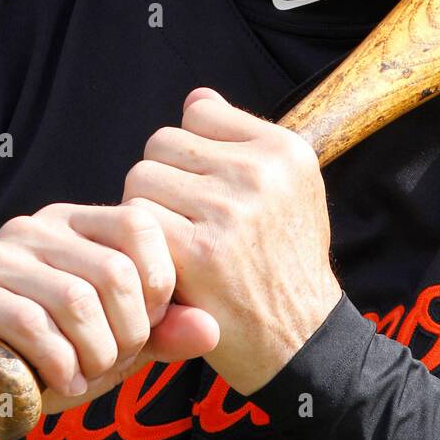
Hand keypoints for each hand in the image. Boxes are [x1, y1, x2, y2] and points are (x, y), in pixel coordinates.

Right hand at [0, 199, 219, 437]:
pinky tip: (63, 384)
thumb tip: (212, 330)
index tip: (149, 328)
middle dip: (129, 333)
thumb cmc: (51, 356)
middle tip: (117, 363)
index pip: (140, 224)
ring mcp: (0, 254)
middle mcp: (39, 226)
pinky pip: (31, 324)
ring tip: (89, 376)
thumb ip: (163, 333)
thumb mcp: (116, 344)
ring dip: (94, 354)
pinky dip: (59, 364)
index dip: (159, 283)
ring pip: (76, 299)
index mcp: (80, 221)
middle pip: (114, 271)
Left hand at [122, 88, 342, 395]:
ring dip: (145, 213)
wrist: (302, 341)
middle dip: (162, 180)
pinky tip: (166, 267)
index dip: (190, 151)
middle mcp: (261, 172)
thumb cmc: (285, 262)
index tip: (204, 186)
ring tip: (176, 243)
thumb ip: (243, 142)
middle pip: (162, 143)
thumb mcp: (292, 190)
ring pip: (140, 179)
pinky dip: (141, 247)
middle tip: (183, 221)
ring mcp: (230, 211)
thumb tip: (196, 98)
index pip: (199, 112)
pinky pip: (137, 222)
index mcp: (285, 150)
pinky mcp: (199, 253)